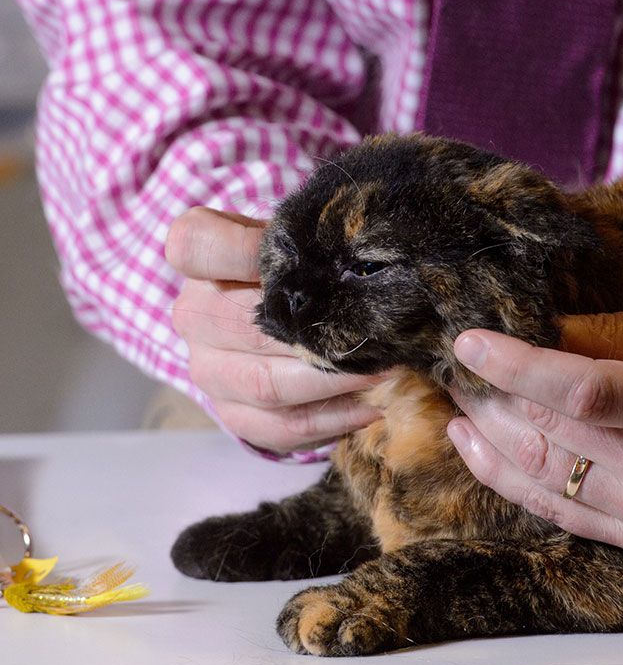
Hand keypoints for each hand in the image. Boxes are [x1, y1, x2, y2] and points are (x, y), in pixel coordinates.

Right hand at [165, 207, 379, 452]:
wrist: (271, 318)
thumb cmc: (296, 266)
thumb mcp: (295, 238)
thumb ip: (308, 239)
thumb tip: (360, 258)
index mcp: (198, 259)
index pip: (195, 246)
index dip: (242, 248)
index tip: (306, 255)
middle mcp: (194, 316)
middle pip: (251, 327)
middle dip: (324, 332)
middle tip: (383, 331)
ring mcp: (210, 370)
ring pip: (269, 384)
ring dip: (336, 381)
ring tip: (387, 369)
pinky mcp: (235, 414)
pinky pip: (285, 426)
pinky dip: (334, 420)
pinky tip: (372, 405)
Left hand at [446, 308, 622, 552]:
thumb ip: (616, 335)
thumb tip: (544, 329)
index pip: (580, 391)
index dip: (515, 365)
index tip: (469, 340)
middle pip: (547, 433)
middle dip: (488, 394)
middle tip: (455, 363)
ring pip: (539, 476)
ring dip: (485, 436)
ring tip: (454, 400)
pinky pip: (558, 511)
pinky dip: (507, 479)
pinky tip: (476, 446)